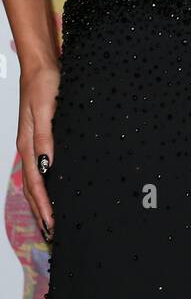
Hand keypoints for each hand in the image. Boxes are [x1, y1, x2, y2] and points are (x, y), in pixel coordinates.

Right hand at [18, 62, 59, 242]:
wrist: (40, 65)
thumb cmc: (43, 83)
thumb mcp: (46, 108)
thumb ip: (45, 136)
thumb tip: (46, 164)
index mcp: (28, 144)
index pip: (36, 184)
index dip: (44, 206)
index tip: (52, 224)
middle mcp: (29, 148)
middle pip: (32, 189)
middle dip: (40, 212)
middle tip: (51, 233)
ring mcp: (33, 144)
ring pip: (35, 181)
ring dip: (41, 203)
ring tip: (50, 221)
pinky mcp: (40, 138)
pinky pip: (41, 169)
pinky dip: (44, 186)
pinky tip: (53, 189)